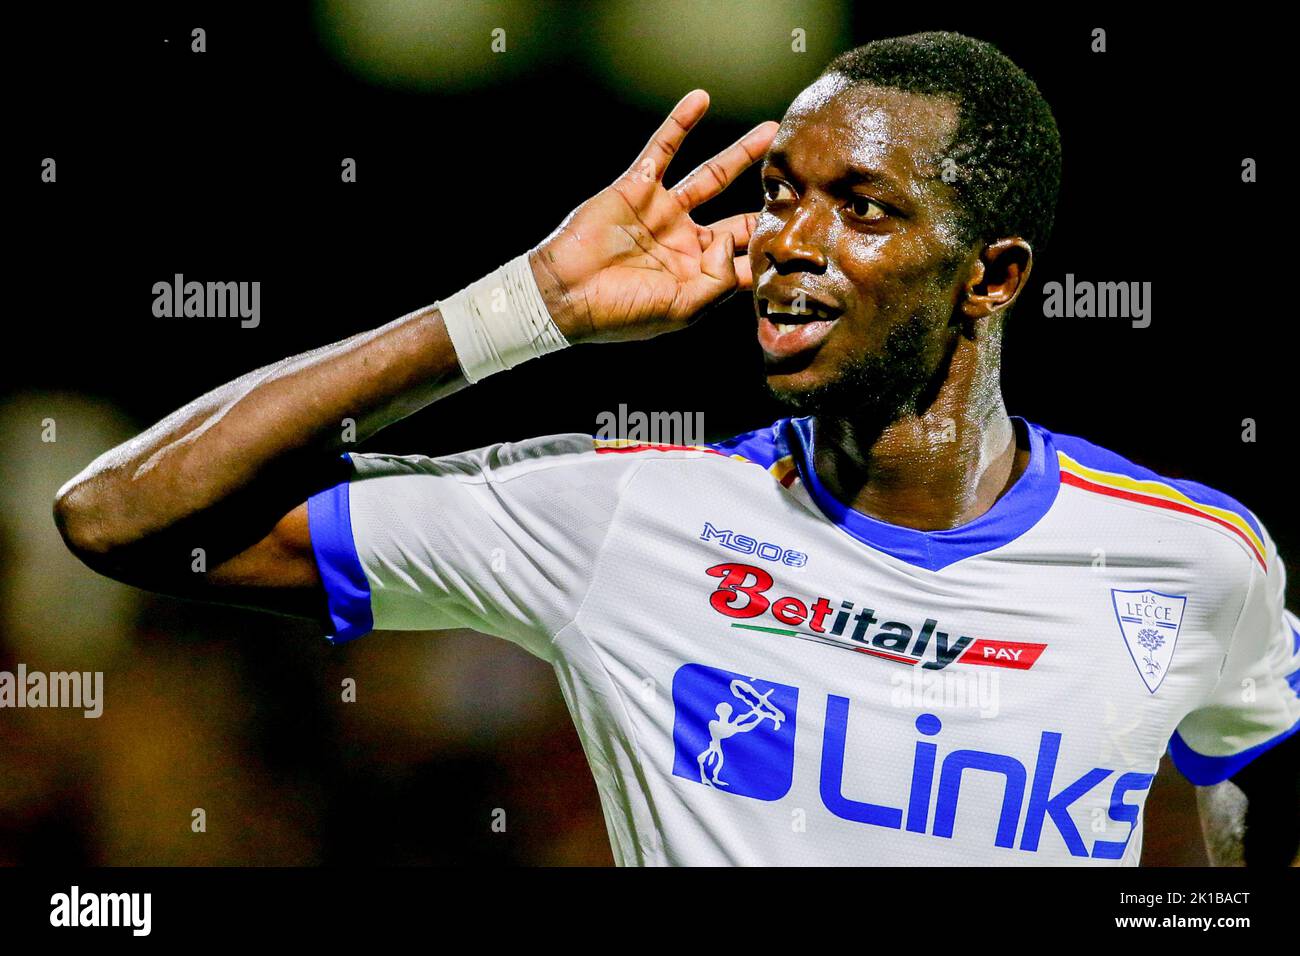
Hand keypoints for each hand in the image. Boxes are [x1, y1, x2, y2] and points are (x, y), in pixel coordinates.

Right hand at [528, 90, 777, 343]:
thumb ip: (717, 280)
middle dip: (769, 202)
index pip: (746, 260)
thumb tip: (731, 240)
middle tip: (802, 180)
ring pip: (711, 177)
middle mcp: (686, 243)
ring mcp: (663, 213)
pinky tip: (699, 100)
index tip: (801, 240)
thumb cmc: (619, 312)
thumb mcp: (681, 309)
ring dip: (741, 153)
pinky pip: (662, 149)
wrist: (564, 296)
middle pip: (739, 217)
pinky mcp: (637, 188)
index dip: (771, 252)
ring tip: (771, 132)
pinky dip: (680, 124)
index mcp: (698, 277)